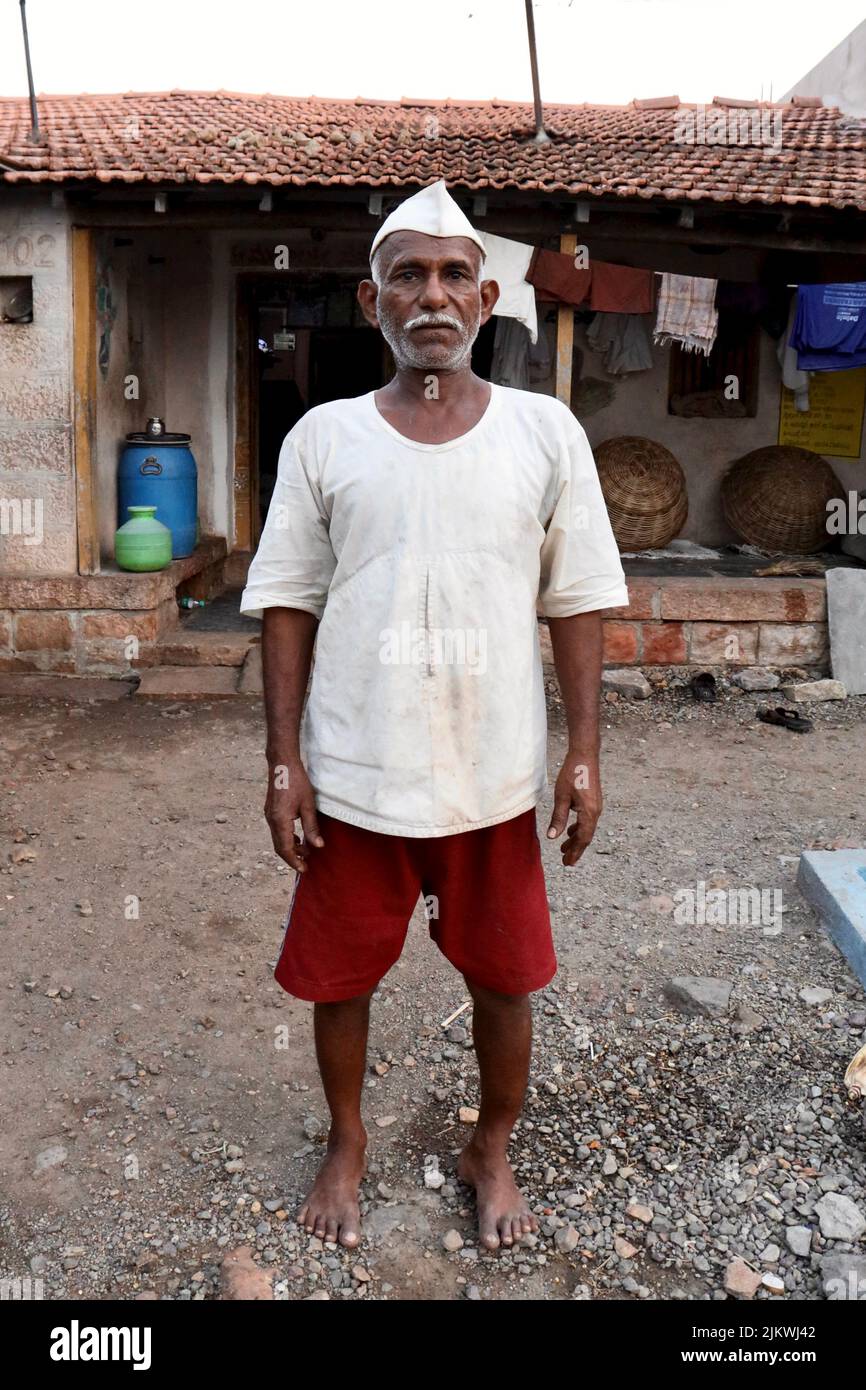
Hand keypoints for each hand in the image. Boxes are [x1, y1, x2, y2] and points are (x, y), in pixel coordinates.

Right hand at [265, 759, 323, 872]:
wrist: (282, 764)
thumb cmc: (297, 782)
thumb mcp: (308, 805)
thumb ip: (312, 827)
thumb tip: (317, 847)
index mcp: (280, 820)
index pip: (285, 848)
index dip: (294, 861)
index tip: (304, 870)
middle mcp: (271, 820)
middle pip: (279, 847)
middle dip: (292, 858)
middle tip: (305, 866)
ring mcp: (269, 816)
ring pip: (278, 839)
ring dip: (290, 848)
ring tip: (305, 853)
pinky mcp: (271, 811)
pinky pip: (277, 831)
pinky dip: (287, 838)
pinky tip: (298, 839)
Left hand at [547, 751, 601, 866]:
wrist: (585, 755)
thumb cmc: (572, 774)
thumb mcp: (561, 797)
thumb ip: (558, 818)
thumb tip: (552, 837)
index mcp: (589, 813)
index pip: (582, 838)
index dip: (574, 852)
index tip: (567, 862)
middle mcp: (596, 812)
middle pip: (586, 836)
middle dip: (576, 849)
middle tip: (566, 860)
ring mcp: (596, 806)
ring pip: (587, 828)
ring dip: (576, 839)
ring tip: (564, 847)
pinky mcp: (594, 801)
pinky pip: (587, 820)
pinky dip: (579, 828)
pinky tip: (570, 829)